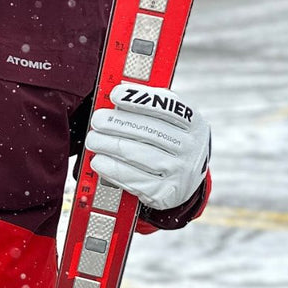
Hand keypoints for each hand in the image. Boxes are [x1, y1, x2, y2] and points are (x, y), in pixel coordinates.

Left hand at [84, 82, 210, 210]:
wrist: (185, 181)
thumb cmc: (170, 142)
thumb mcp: (172, 121)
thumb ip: (150, 105)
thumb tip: (119, 95)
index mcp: (194, 124)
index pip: (167, 107)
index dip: (139, 99)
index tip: (115, 94)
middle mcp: (191, 148)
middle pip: (149, 131)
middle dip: (117, 123)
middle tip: (97, 120)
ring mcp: (179, 173)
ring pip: (137, 154)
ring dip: (109, 145)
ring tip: (93, 140)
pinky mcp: (164, 193)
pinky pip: (132, 179)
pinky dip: (112, 168)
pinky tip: (99, 160)